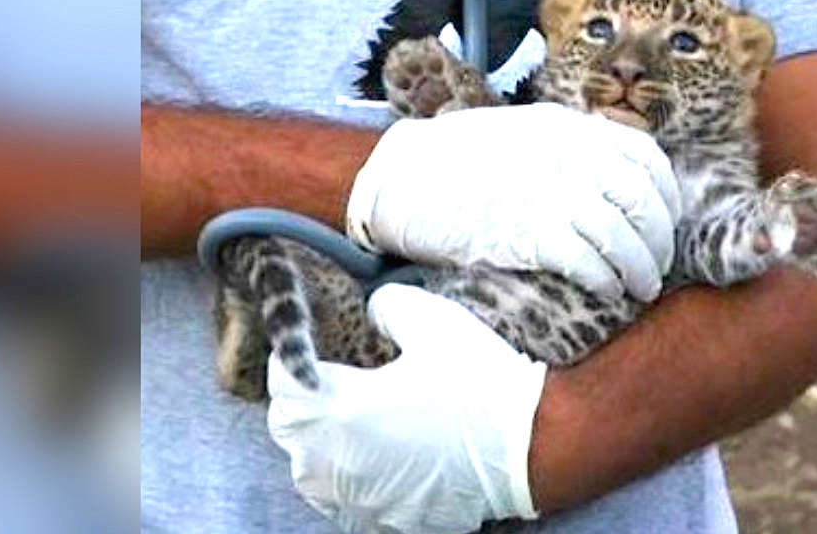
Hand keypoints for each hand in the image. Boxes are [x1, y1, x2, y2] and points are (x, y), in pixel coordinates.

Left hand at [267, 284, 547, 533]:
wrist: (533, 443)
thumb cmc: (480, 381)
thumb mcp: (431, 318)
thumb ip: (384, 305)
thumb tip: (370, 313)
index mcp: (338, 412)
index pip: (283, 383)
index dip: (295, 358)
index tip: (314, 349)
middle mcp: (337, 466)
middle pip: (289, 429)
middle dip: (302, 401)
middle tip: (332, 380)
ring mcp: (360, 500)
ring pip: (310, 472)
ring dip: (319, 444)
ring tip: (348, 421)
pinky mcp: (387, 521)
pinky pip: (346, 501)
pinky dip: (350, 479)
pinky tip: (377, 457)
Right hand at [346, 103, 680, 300]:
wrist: (402, 178)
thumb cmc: (456, 158)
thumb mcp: (524, 132)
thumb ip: (569, 149)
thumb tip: (611, 181)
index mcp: (572, 128)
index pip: (647, 158)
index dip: (666, 195)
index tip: (667, 219)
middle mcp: (573, 157)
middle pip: (643, 203)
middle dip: (659, 240)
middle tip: (659, 265)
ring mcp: (554, 194)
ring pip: (623, 239)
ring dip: (640, 270)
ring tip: (640, 289)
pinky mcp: (533, 235)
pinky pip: (590, 264)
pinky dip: (606, 281)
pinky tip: (606, 291)